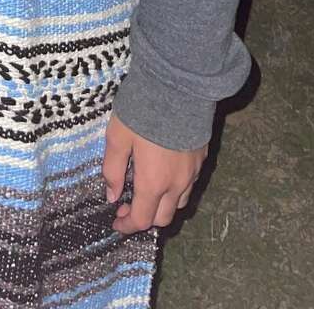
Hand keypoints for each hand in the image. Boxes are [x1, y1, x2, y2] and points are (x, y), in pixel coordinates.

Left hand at [102, 113, 206, 233]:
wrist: (178, 87)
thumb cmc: (142, 111)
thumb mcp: (117, 137)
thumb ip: (113, 170)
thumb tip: (112, 196)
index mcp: (153, 183)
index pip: (142, 220)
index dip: (127, 225)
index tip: (116, 222)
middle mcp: (176, 185)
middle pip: (163, 218)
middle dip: (144, 218)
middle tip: (127, 206)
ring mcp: (192, 173)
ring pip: (179, 203)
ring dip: (162, 204)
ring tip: (147, 190)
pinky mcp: (201, 159)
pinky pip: (189, 185)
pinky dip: (175, 189)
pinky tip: (164, 172)